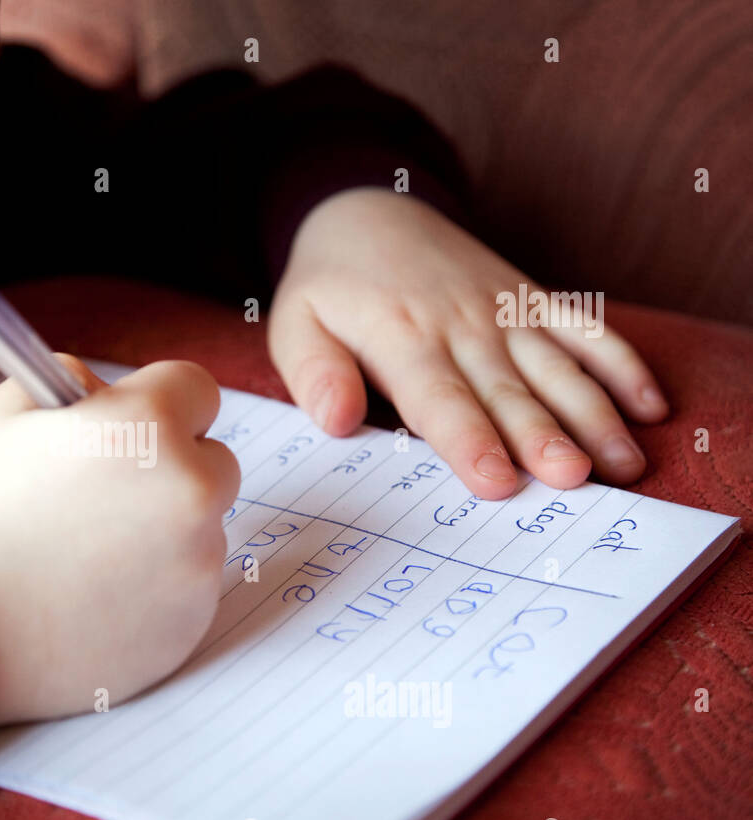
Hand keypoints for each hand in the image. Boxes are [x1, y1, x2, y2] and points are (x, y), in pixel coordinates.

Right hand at [0, 355, 239, 734]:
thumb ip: (69, 380)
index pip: (197, 388)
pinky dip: (158, 588)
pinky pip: (190, 587)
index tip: (133, 425)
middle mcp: (189, 491)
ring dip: (166, 531)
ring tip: (88, 554)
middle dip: (174, 468)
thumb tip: (108, 392)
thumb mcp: (2, 413)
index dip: (159, 403)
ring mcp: (197, 563)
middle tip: (109, 493)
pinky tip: (96, 594)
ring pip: (203, 529)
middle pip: (215, 462)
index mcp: (146, 427)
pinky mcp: (193, 621)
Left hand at [267, 188, 668, 499]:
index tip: (496, 482)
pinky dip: (621, 363)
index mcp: (400, 337)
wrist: (367, 211)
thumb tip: (336, 420)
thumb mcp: (294, 324)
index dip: (468, 442)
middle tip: (575, 480)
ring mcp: (504, 310)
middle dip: (543, 437)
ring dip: (594, 415)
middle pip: (508, 391)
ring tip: (626, 464)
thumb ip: (314, 373)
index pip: (438, 399)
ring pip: (557, 367)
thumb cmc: (329, 286)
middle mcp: (461, 325)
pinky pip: (585, 328)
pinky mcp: (531, 299)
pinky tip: (652, 406)